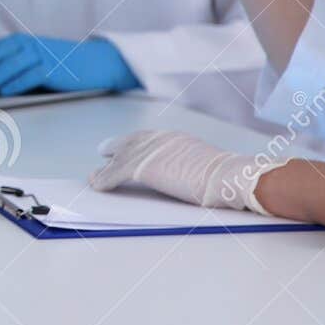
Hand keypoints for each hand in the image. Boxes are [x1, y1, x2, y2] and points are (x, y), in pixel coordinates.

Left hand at [0, 34, 139, 97]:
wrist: (95, 63)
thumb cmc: (56, 67)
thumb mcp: (28, 64)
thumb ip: (6, 70)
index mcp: (16, 43)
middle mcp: (26, 45)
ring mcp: (40, 55)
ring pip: (9, 65)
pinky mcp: (54, 67)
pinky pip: (31, 75)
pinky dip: (15, 82)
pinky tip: (2, 91)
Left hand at [90, 129, 277, 212]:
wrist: (230, 177)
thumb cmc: (228, 177)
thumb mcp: (205, 165)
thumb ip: (190, 165)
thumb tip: (193, 176)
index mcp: (175, 139)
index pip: (148, 140)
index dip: (135, 144)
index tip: (127, 147)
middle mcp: (159, 139)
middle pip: (129, 143)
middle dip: (115, 148)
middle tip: (103, 151)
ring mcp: (149, 152)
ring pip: (119, 160)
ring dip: (105, 169)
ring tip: (94, 176)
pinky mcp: (140, 167)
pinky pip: (114, 174)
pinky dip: (103, 180)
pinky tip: (96, 185)